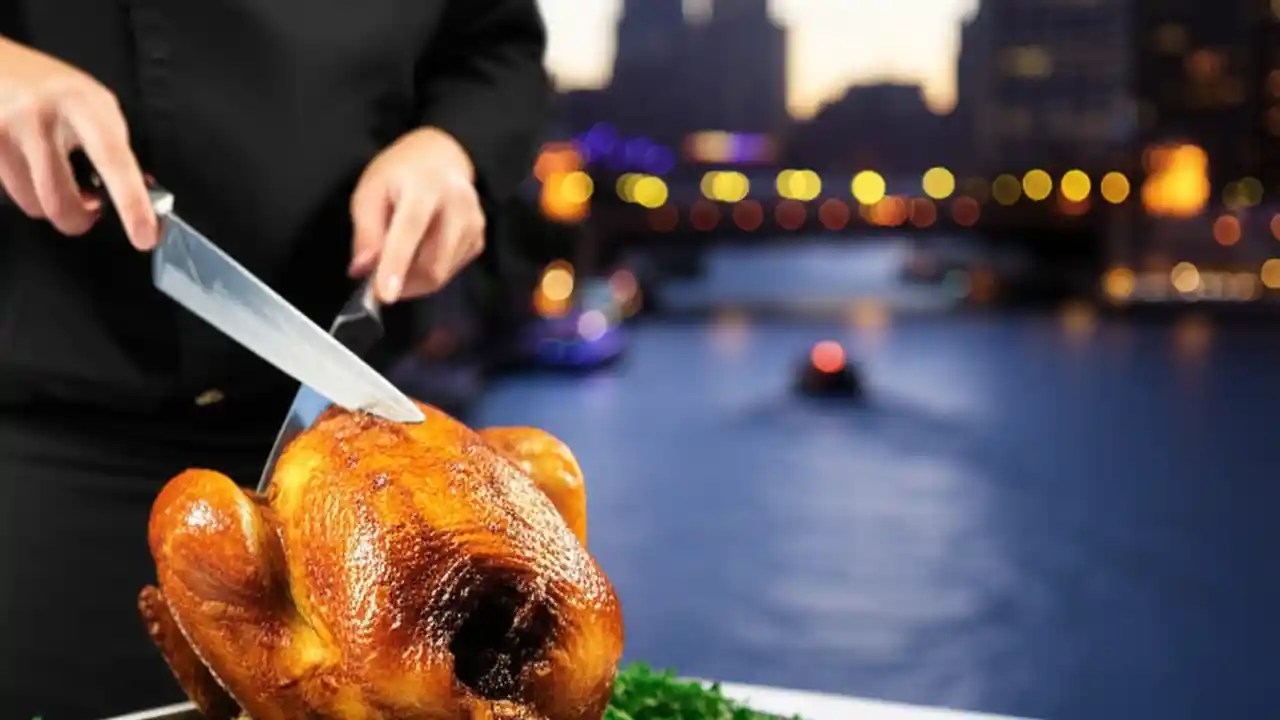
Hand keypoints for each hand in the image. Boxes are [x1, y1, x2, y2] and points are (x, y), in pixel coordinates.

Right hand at [0, 38, 156, 248]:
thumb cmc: (54, 87)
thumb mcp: (96, 103)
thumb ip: (115, 147)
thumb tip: (139, 197)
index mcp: (81, 104)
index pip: (112, 160)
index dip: (132, 203)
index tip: (146, 235)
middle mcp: (40, 117)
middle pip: (61, 201)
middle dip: (80, 218)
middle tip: (91, 207)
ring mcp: (4, 131)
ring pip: (34, 205)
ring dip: (51, 205)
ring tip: (58, 179)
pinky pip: (12, 194)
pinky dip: (30, 192)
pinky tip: (34, 168)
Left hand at [348, 127, 484, 302]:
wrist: (441, 157)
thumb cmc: (399, 174)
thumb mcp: (369, 193)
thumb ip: (366, 232)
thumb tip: (362, 270)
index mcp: (425, 187)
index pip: (410, 230)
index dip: (396, 264)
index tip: (384, 296)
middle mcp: (457, 204)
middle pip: (432, 263)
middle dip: (402, 282)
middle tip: (377, 281)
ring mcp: (474, 223)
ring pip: (441, 273)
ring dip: (414, 280)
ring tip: (398, 261)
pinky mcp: (479, 239)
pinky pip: (451, 271)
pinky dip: (430, 272)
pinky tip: (421, 251)